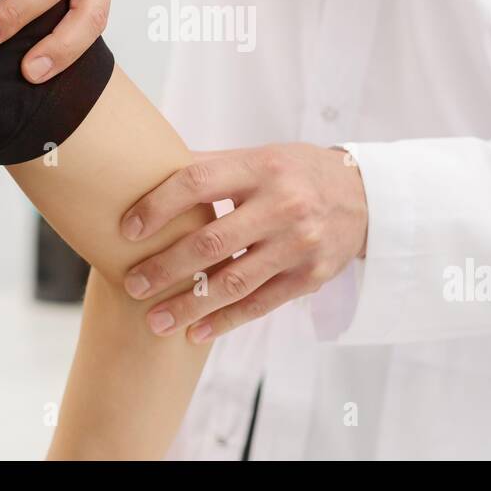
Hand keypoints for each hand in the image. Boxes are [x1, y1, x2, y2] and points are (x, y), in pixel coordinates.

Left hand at [119, 144, 368, 342]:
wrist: (363, 197)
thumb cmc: (295, 174)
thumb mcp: (259, 157)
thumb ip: (210, 167)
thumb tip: (145, 170)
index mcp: (261, 168)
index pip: (198, 183)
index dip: (158, 206)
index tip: (127, 229)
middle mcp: (283, 204)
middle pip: (212, 240)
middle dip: (166, 266)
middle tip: (132, 284)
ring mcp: (299, 244)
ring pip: (233, 281)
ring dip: (188, 305)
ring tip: (153, 320)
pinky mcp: (310, 277)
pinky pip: (260, 304)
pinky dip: (224, 321)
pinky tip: (194, 333)